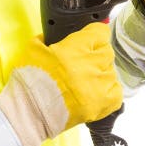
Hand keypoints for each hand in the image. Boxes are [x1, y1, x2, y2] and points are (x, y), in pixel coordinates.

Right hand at [0, 22, 122, 145]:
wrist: (28, 113)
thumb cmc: (30, 79)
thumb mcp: (34, 48)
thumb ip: (47, 38)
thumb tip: (52, 34)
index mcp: (75, 49)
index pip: (100, 32)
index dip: (94, 34)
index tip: (88, 38)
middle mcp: (91, 66)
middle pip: (106, 52)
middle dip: (96, 54)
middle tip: (82, 62)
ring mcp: (98, 87)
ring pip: (111, 72)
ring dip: (101, 73)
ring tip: (86, 79)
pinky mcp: (100, 106)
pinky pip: (116, 92)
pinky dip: (108, 90)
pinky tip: (96, 91)